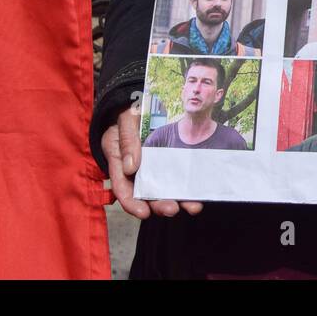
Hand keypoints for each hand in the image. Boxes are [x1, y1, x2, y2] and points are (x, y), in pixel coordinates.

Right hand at [100, 103, 202, 218]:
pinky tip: (198, 193)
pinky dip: (186, 187)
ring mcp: (152, 168)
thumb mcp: (125, 120)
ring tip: (193, 206)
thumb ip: (127, 141)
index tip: (144, 213)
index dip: (131, 203)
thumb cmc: (127, 111)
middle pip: (145, 194)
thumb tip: (130, 168)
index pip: (122, 188)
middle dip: (158, 204)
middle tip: (173, 209)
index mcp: (118, 163)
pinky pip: (176, 177)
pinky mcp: (166, 162)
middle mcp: (135, 171)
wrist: (138, 102)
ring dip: (177, 200)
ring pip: (162, 189)